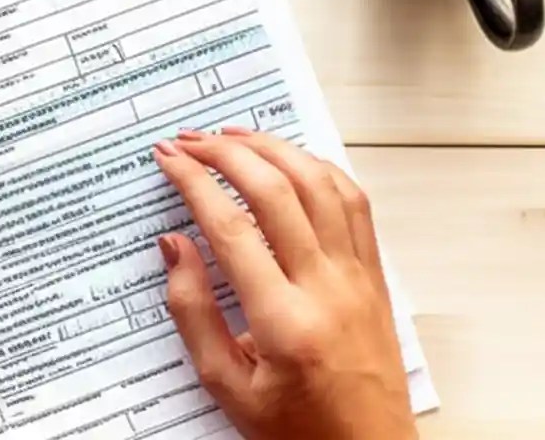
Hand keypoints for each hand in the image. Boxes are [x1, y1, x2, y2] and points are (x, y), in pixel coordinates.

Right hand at [154, 128, 415, 439]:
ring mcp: (358, 278)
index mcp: (284, 322)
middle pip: (276, 191)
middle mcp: (327, 290)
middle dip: (227, 153)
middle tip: (190, 140)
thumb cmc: (297, 430)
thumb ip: (193, 313)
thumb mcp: (225, 386)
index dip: (194, 182)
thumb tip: (174, 247)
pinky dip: (320, 168)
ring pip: (321, 184)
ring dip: (274, 148)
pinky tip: (291, 160)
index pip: (232, 228)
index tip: (169, 159)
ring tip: (235, 135)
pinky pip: (354, 203)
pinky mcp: (375, 276)